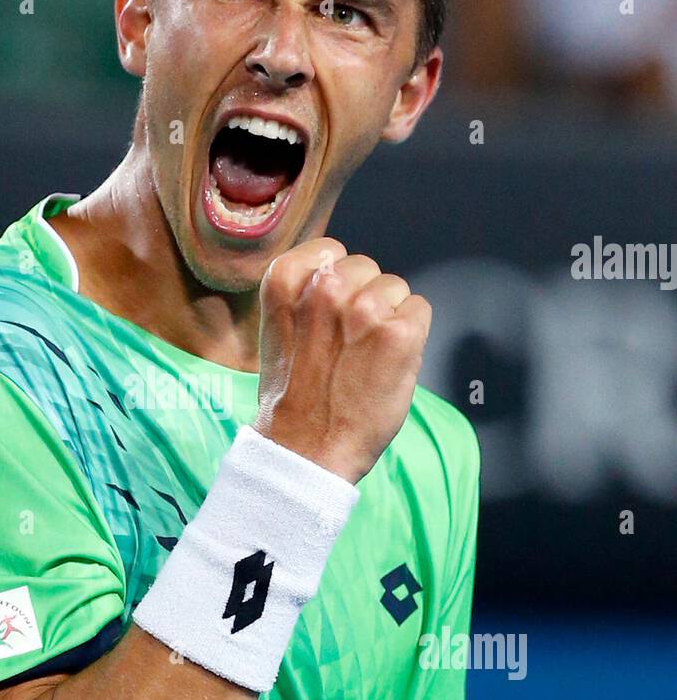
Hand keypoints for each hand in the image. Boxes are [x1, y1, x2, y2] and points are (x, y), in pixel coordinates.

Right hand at [254, 238, 430, 483]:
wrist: (306, 448)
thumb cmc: (293, 400)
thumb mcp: (279, 331)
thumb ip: (305, 298)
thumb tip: (342, 279)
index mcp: (286, 282)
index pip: (330, 251)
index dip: (335, 281)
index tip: (330, 311)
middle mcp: (325, 287)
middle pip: (365, 267)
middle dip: (363, 298)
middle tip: (347, 343)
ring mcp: (365, 308)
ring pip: (395, 288)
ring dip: (387, 316)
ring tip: (365, 357)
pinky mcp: (399, 333)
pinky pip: (420, 310)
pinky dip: (411, 336)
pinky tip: (386, 363)